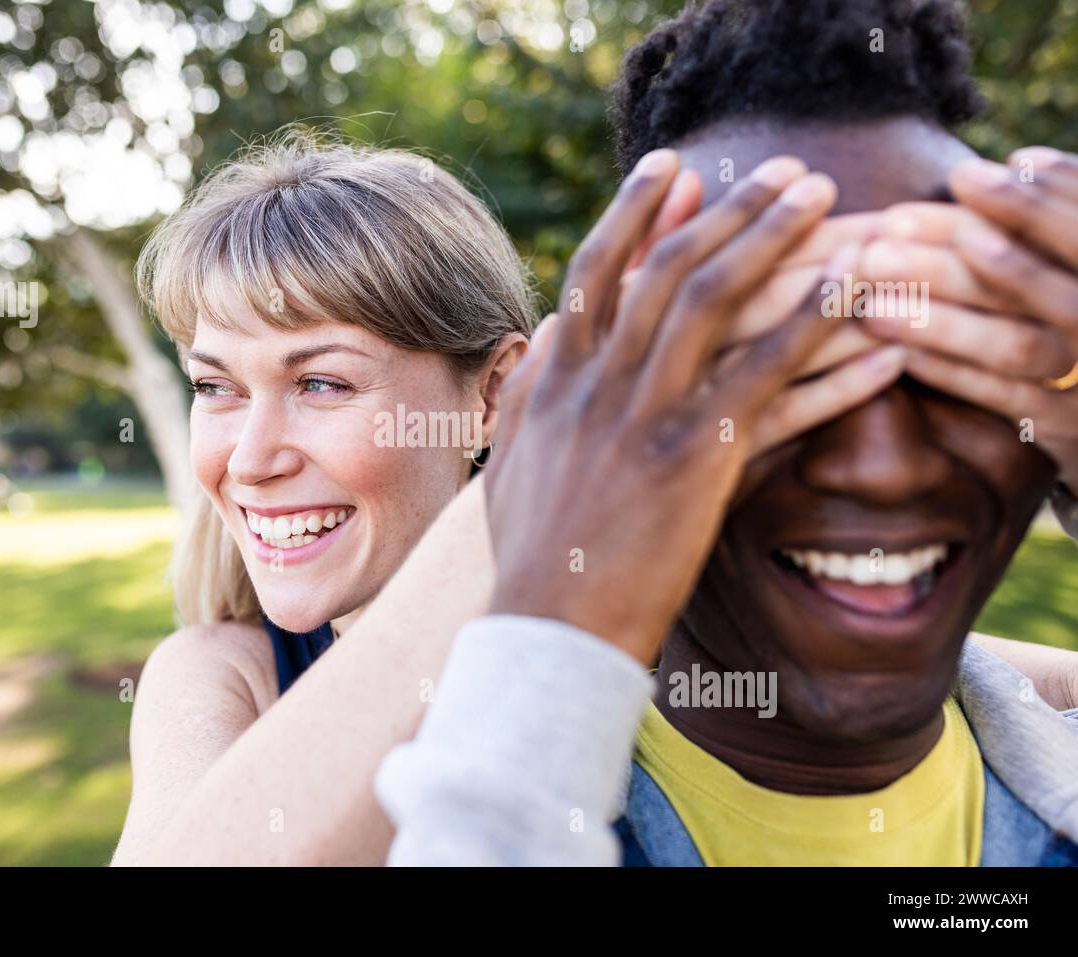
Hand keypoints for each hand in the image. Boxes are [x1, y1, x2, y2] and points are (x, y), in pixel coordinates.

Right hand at [485, 152, 902, 661]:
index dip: (634, 210)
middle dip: (729, 208)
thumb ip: (528, 388)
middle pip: (666, 266)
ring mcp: (644, 414)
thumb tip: (548, 330)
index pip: (594, 269)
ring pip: (713, 299)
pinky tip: (856, 295)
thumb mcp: (514, 459)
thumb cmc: (531, 554)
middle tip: (785, 171)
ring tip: (826, 196)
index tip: (672, 168)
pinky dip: (815, 328)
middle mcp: (598, 380)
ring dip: (773, 238)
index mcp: (555, 378)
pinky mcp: (695, 456)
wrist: (548, 628)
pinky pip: (766, 375)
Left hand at [855, 150, 1077, 491]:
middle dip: (961, 253)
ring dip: (941, 317)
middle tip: (886, 228)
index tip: (961, 175)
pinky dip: (950, 369)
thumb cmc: (1068, 319)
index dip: (1027, 200)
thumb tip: (1016, 164)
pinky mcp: (1068, 431)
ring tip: (870, 294)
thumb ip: (1046, 225)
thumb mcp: (1066, 268)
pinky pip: (1003, 399)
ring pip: (1017, 345)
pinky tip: (895, 349)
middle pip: (1040, 283)